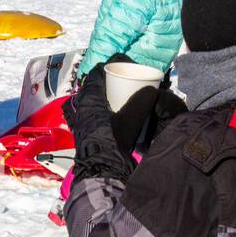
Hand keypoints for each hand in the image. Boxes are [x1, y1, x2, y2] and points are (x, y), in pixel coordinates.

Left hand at [63, 58, 134, 181]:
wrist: (101, 171)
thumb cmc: (112, 143)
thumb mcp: (130, 120)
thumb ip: (142, 102)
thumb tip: (153, 91)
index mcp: (88, 98)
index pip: (98, 71)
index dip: (115, 64)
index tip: (132, 67)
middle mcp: (82, 105)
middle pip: (100, 83)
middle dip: (118, 79)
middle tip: (136, 80)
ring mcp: (84, 117)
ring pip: (100, 96)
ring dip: (116, 92)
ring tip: (135, 94)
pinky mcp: (89, 128)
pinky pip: (100, 108)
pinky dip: (113, 104)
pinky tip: (127, 110)